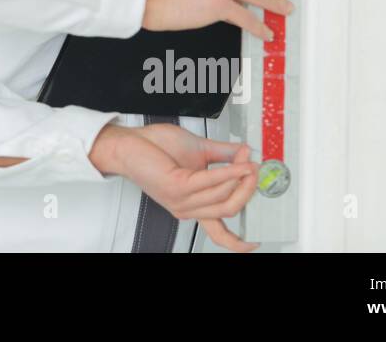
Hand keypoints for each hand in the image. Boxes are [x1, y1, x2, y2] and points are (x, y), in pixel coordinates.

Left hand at [90, 122, 259, 251]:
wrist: (128, 142)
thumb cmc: (156, 147)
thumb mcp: (199, 152)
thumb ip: (224, 155)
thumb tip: (248, 154)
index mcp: (193, 205)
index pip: (218, 233)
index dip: (239, 242)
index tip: (256, 241)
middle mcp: (188, 208)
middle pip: (230, 210)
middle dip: (249, 191)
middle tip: (257, 172)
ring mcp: (182, 200)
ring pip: (223, 197)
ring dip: (241, 177)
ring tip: (248, 161)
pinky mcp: (177, 188)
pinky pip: (212, 182)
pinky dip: (229, 172)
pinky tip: (238, 163)